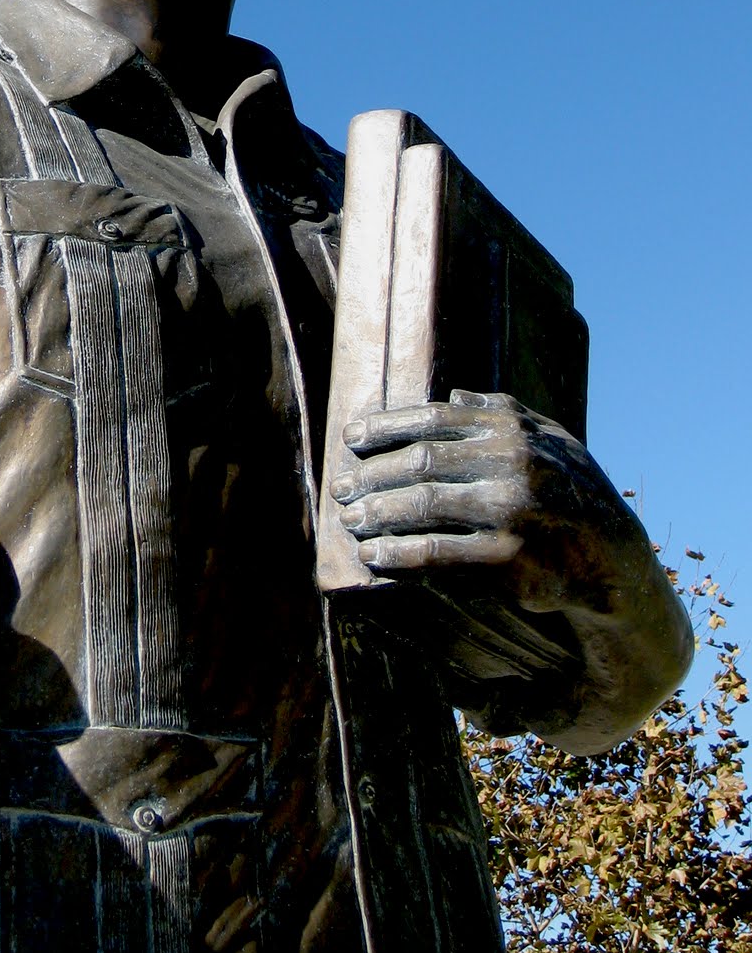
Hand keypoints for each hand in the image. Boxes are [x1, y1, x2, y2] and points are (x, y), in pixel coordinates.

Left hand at [329, 390, 692, 750]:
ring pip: (421, 506)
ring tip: (350, 522)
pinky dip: (398, 553)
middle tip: (340, 489)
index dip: (385, 428)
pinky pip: (437, 553)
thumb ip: (500, 414)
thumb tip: (454, 395)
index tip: (351, 439)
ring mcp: (509, 510)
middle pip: (419, 463)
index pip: (433, 419)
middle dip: (371, 476)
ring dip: (376, 514)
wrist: (612, 555)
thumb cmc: (570, 489)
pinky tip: (374, 555)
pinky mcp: (507, 558)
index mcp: (512, 428)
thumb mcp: (548, 438)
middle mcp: (511, 462)